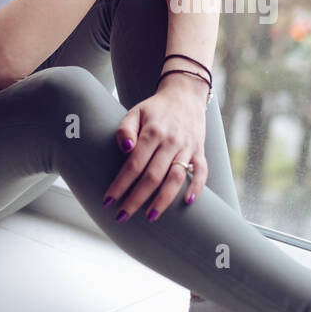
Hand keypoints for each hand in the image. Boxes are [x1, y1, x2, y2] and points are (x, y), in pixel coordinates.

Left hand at [103, 75, 209, 221]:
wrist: (185, 95)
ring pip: (176, 178)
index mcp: (152, 132)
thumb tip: (125, 149)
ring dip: (163, 200)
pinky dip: (197, 187)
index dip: (120, 184)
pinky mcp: (199, 151)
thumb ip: (125, 130)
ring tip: (150, 217)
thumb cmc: (155, 109)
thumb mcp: (135, 112)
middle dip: (136, 199)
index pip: (134, 164)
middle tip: (122, 216)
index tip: (108, 201)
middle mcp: (171, 141)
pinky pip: (202, 172)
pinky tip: (187, 202)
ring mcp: (187, 147)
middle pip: (153, 176)